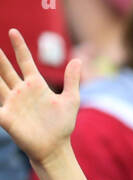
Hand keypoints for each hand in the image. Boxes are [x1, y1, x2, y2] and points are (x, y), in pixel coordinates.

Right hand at [0, 30, 80, 166]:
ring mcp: (12, 103)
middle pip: (5, 69)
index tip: (13, 31)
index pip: (25, 61)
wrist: (56, 148)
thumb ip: (72, 80)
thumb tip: (77, 59)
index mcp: (36, 85)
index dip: (19, 47)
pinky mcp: (6, 117)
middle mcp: (21, 91)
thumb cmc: (62, 126)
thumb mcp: (71, 100)